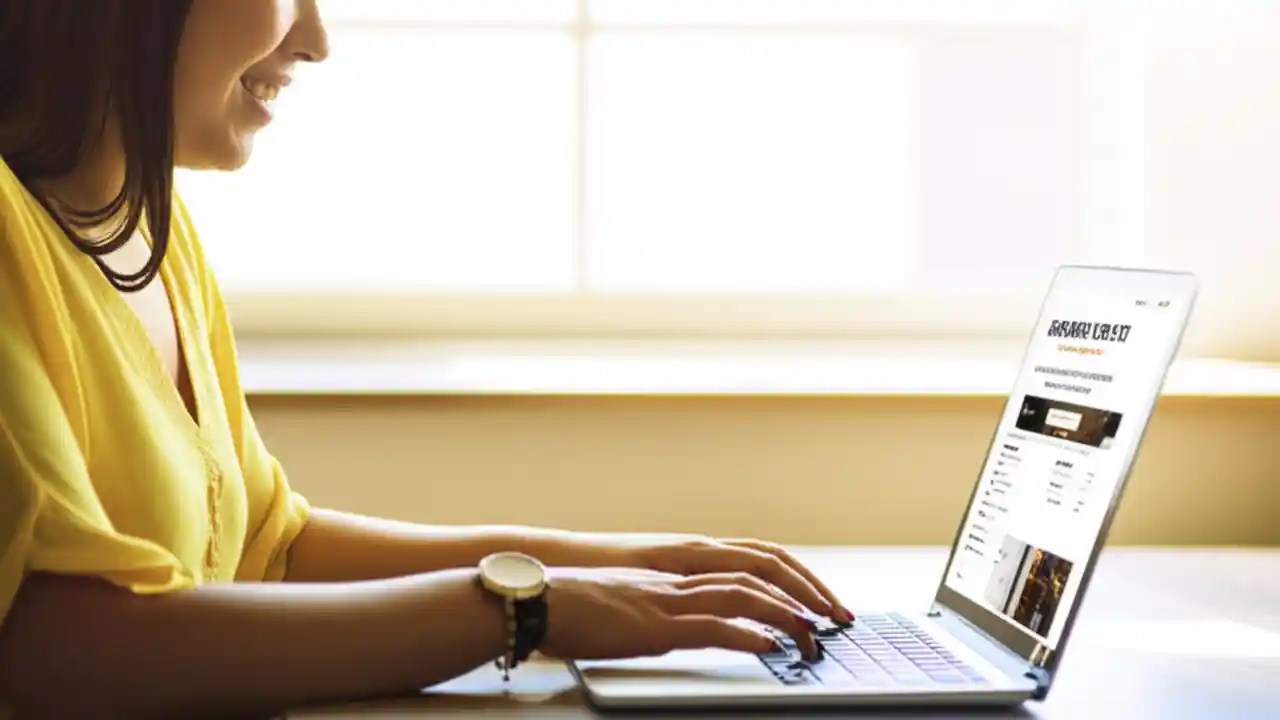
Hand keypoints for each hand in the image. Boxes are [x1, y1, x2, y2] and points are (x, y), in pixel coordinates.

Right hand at [595, 535, 852, 623]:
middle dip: (803, 593)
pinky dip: (745, 633)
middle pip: (757, 572)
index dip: (790, 577)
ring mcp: (666, 599)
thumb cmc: (574, 604)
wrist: (536, 599)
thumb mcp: (631, 603)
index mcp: (677, 569)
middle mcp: (679, 576)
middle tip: (834, 617)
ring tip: (813, 631)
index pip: (749, 562)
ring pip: (741, 594)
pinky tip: (768, 644)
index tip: (817, 598)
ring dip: (784, 612)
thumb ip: (663, 610)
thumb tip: (684, 629)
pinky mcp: (651, 626)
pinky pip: (709, 625)